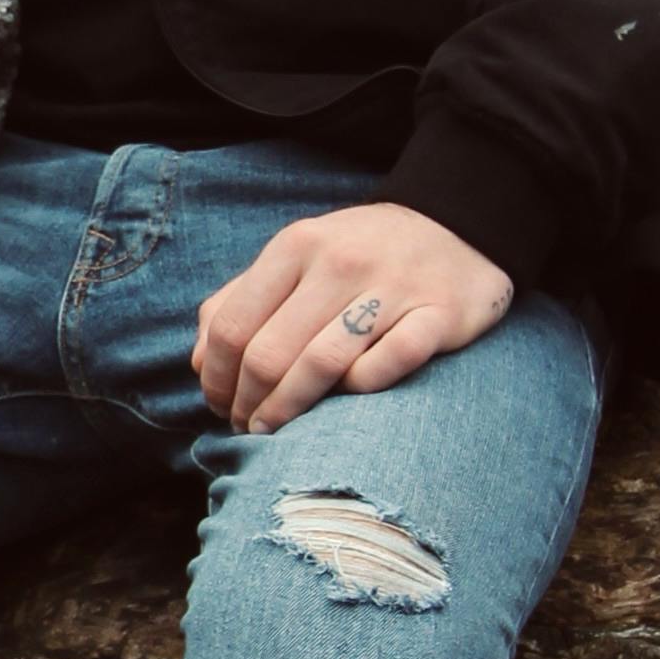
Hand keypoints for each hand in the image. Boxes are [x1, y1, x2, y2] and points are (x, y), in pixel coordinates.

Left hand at [195, 203, 512, 434]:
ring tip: (276, 432)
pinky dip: (357, 390)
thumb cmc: (361, 254)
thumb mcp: (298, 257)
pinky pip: (385, 367)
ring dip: (288, 411)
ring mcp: (392, 288)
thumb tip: (199, 363)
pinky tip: (344, 401)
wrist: (460, 225)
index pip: (232, 327)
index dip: (215, 378)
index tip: (219, 405)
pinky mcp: (439, 316)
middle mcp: (340, 262)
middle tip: (247, 427)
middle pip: (269, 354)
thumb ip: (241, 300)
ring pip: (321, 366)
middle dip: (247, 404)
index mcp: (296, 245)